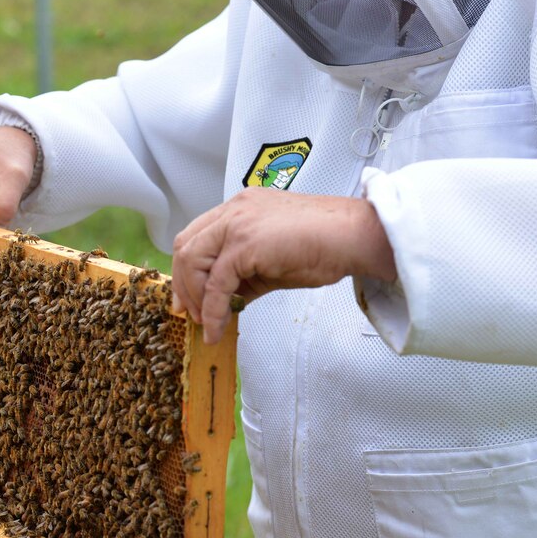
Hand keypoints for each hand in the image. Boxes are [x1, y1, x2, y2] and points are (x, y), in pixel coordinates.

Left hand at [171, 188, 396, 343]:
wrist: (355, 237)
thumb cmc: (324, 246)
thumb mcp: (272, 261)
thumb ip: (244, 275)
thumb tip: (224, 302)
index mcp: (239, 208)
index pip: (196, 235)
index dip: (185, 268)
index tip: (187, 298)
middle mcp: (234, 210)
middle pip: (185, 245)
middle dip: (181, 283)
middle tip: (187, 313)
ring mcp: (237, 223)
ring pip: (192, 261)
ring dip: (194, 298)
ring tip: (206, 324)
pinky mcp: (245, 243)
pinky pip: (216, 282)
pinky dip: (211, 310)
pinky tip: (217, 328)